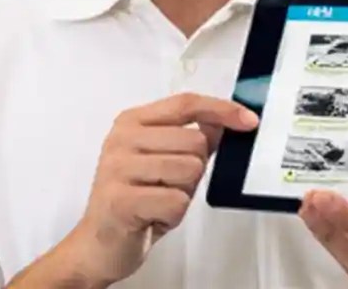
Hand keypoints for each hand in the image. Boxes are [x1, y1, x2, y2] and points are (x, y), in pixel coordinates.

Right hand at [60, 92, 259, 285]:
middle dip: (194, 170)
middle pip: (194, 141)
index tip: (249, 119)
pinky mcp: (122, 200)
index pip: (185, 104)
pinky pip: (176, 201)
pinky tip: (153, 216)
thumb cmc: (134, 200)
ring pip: (189, 170)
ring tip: (159, 201)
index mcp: (131, 122)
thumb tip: (223, 121)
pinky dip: (173, 214)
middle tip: (168, 187)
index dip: (221, 109)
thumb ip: (191, 139)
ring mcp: (118, 168)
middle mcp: (122, 139)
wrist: (99, 243)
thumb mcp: (164, 163)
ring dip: (183, 193)